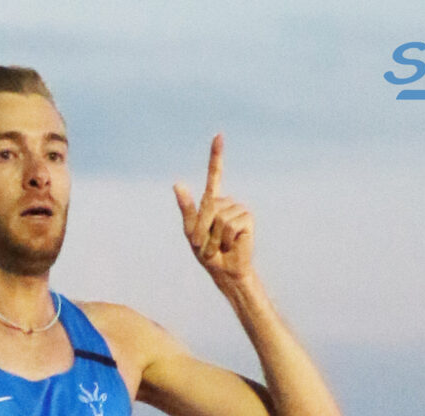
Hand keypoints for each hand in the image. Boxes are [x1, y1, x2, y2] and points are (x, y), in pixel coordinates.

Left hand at [173, 135, 253, 287]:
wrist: (225, 271)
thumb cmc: (208, 254)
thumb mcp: (191, 232)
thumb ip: (186, 208)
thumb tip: (178, 183)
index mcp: (213, 202)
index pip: (215, 175)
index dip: (216, 156)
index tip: (219, 135)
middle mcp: (228, 202)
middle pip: (209, 205)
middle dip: (203, 228)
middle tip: (208, 243)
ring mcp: (239, 209)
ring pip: (219, 216)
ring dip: (214, 237)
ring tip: (220, 245)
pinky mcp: (247, 218)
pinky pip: (229, 224)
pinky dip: (225, 238)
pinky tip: (231, 244)